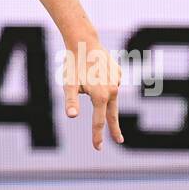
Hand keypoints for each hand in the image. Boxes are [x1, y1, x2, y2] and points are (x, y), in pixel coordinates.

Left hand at [61, 31, 123, 150]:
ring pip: (110, 96)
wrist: (84, 41)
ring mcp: (117, 81)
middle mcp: (113, 90)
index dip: (97, 136)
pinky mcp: (118, 73)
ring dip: (102, 96)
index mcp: (101, 96)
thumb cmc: (74, 64)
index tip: (97, 148)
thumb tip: (71, 116)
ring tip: (88, 77)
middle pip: (112, 114)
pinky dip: (104, 82)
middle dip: (114, 128)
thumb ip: (71, 101)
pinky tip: (96, 71)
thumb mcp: (69, 84)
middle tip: (119, 141)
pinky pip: (110, 83)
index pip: (99, 122)